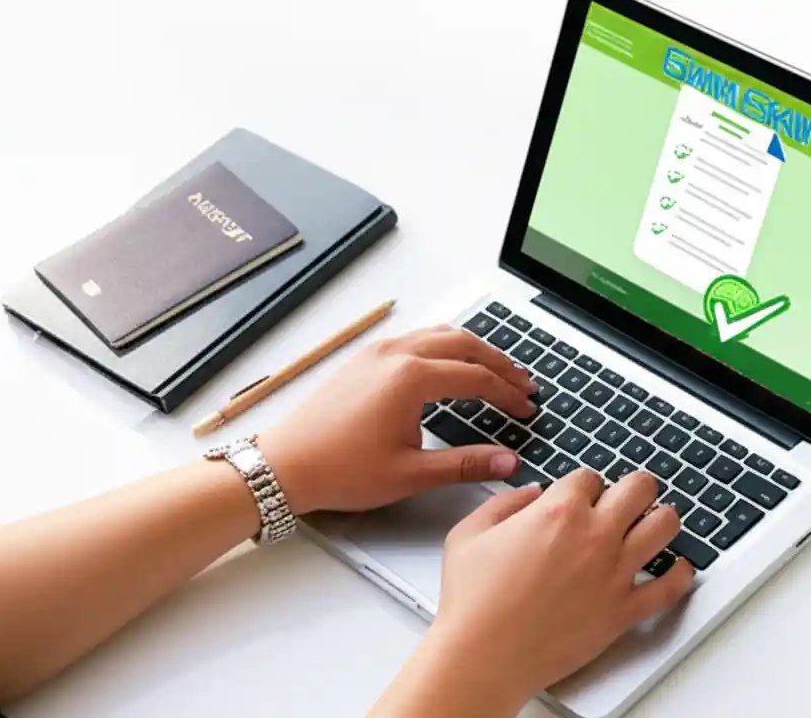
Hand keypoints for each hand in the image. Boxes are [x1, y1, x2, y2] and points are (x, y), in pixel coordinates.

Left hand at [259, 326, 536, 514]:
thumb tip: (507, 461)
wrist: (284, 465)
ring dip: (474, 349)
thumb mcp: (410, 474)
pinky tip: (452, 365)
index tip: (527, 409)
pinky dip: (446, 346)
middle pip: (465, 345)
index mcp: (411, 378)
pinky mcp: (364, 357)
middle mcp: (396, 354)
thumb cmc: (339, 470)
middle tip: (523, 383)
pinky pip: (417, 338)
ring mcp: (378, 351)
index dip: (508, 394)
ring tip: (496, 370)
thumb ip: (465, 464)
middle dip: (500, 363)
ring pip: (441, 335)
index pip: (477, 378)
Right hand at [379, 470, 694, 714]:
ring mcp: (615, 572)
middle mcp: (594, 535)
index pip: (590, 476)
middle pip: (640, 487)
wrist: (484, 656)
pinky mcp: (625, 610)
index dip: (585, 485)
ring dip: (661, 519)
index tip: (582, 496)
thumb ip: (505, 502)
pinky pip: (671, 587)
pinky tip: (678, 568)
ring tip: (654, 523)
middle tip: (629, 498)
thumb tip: (531, 493)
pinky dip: (680, 574)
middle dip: (633, 488)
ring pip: (665, 525)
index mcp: (558, 511)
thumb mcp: (470, 532)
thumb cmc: (473, 602)